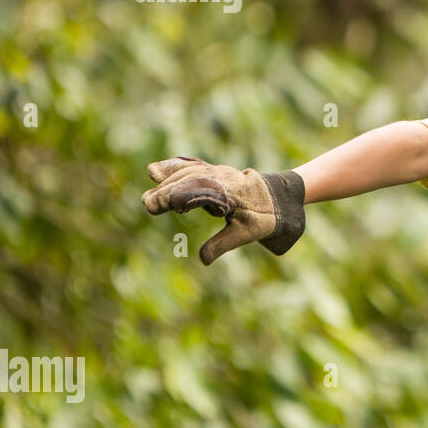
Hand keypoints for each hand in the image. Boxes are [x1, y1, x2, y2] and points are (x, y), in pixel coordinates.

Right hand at [142, 156, 305, 264]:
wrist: (279, 198)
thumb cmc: (263, 217)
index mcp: (230, 192)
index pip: (197, 192)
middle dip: (167, 190)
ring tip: (150, 192)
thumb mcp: (246, 234)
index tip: (156, 206)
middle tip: (148, 204)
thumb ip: (223, 245)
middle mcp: (222, 178)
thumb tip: (203, 260)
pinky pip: (192, 167)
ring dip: (168, 180)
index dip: (175, 197)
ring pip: (189, 172)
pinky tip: (155, 170)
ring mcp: (218, 172)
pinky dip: (174, 168)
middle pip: (189, 180)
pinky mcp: (215, 172)